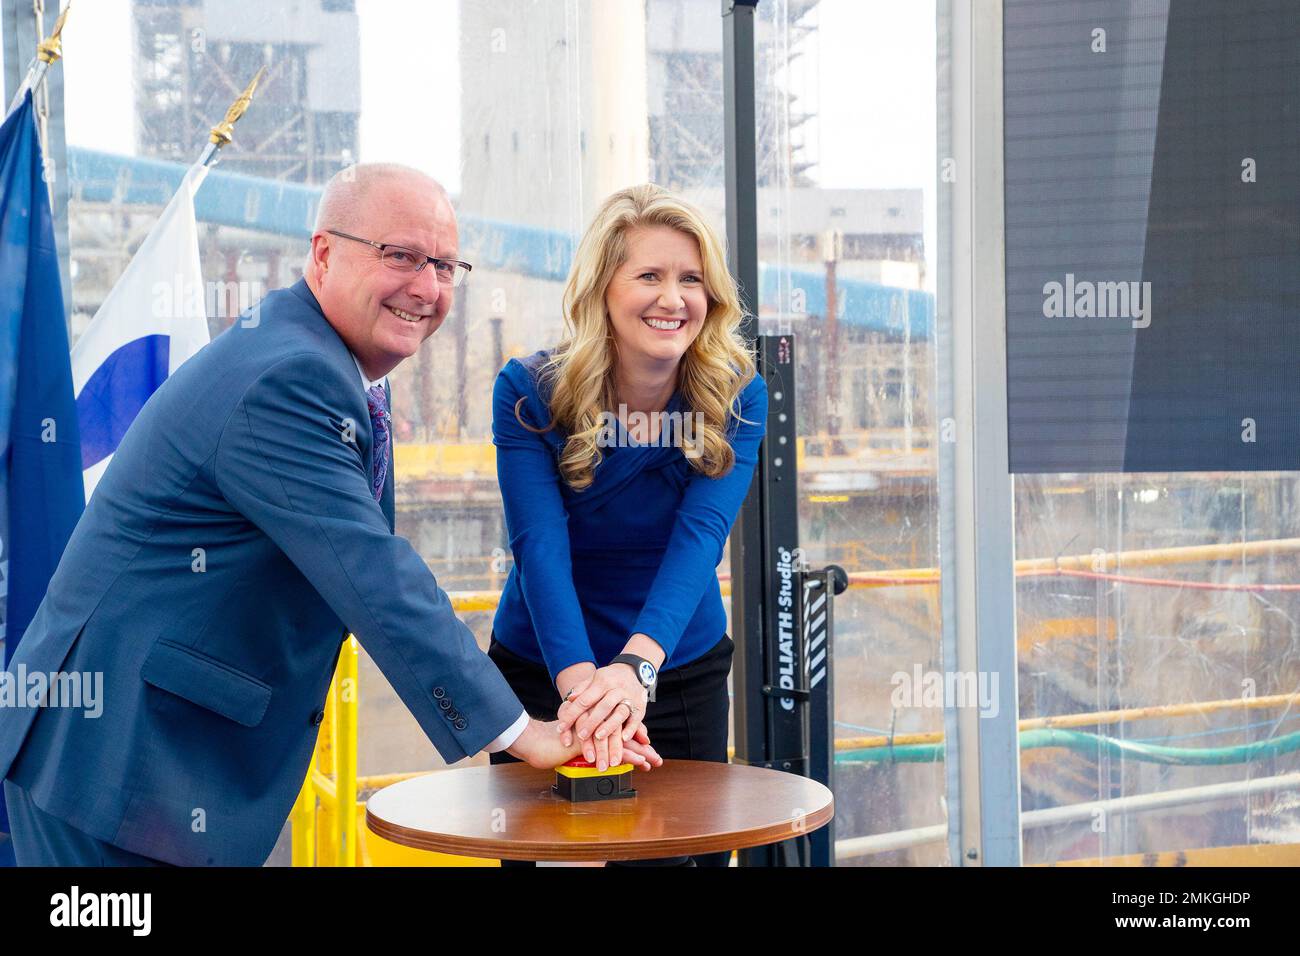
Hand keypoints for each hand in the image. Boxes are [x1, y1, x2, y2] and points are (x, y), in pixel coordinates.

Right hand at [506, 717, 653, 770]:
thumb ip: (587, 741)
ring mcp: (594, 731)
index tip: (647, 746)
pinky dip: (627, 757)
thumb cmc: (552, 744)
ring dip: (639, 754)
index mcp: (595, 723)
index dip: (634, 737)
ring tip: (653, 762)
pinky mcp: (590, 741)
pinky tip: (638, 763)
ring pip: (622, 743)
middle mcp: (597, 724)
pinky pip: (611, 749)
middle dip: (642, 748)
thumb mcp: (573, 741)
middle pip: (624, 735)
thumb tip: (598, 750)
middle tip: (657, 758)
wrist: (535, 742)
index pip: (619, 729)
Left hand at [555, 662, 648, 770]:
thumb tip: (569, 699)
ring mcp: (630, 698)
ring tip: (599, 738)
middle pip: (604, 706)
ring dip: (610, 726)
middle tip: (581, 736)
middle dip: (592, 722)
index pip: (585, 699)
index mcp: (602, 682)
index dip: (572, 714)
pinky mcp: (641, 707)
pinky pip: (637, 719)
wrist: (633, 670)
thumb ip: (582, 689)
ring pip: (620, 712)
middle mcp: (617, 689)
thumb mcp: (594, 678)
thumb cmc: (608, 678)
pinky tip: (624, 739)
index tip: (561, 728)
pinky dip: (631, 729)